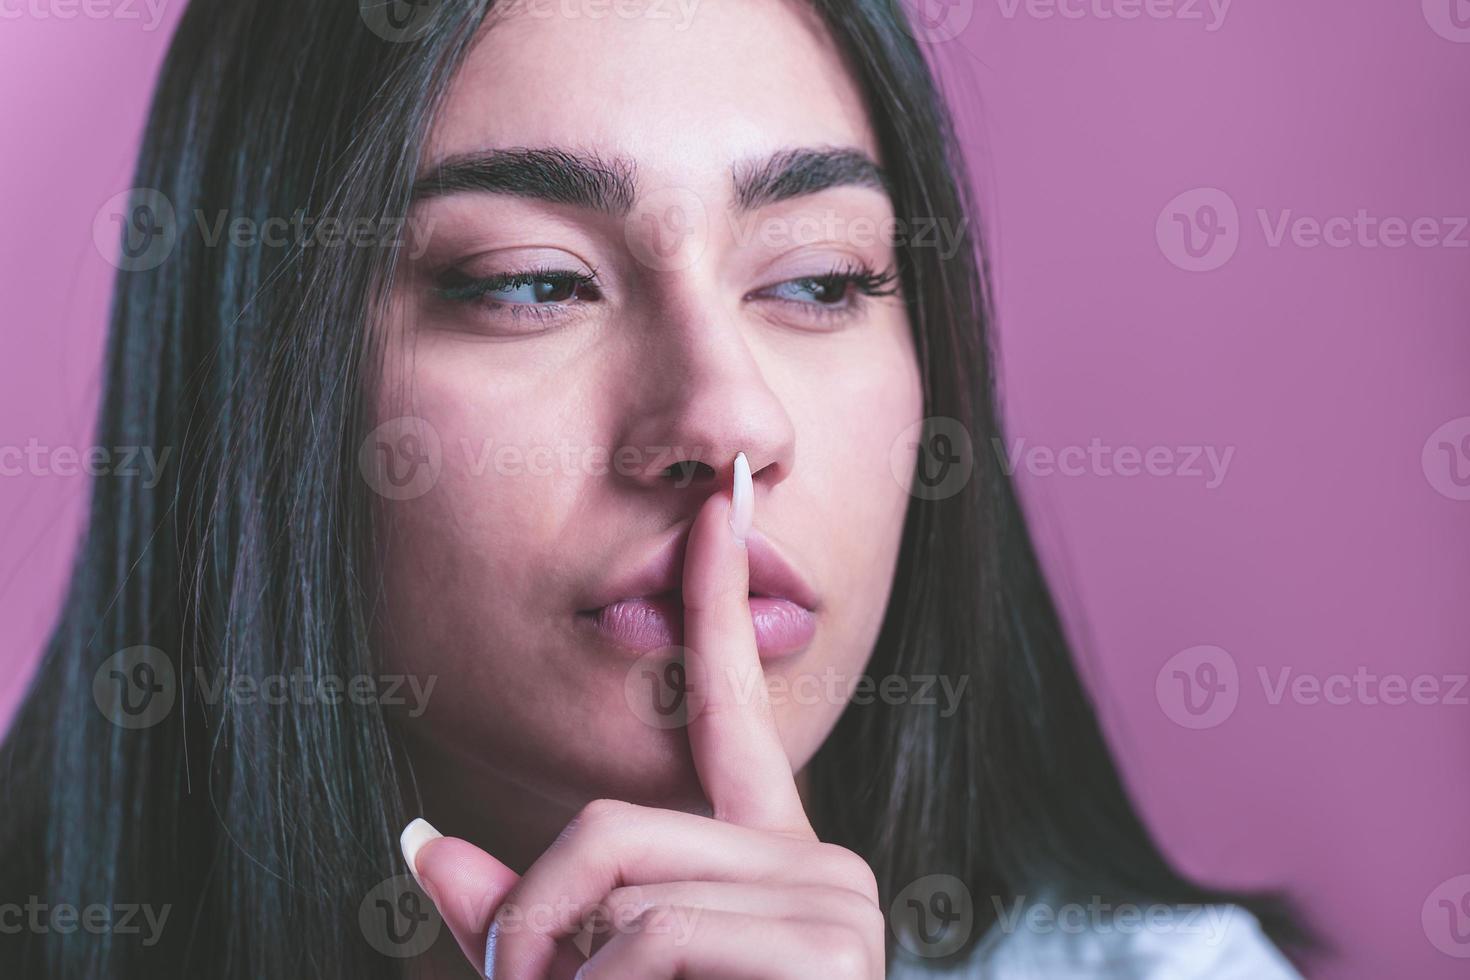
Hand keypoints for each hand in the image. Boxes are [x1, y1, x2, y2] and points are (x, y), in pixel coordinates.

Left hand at [402, 454, 884, 977]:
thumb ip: (517, 923)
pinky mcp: (832, 949)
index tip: (716, 502)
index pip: (734, 711)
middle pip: (613, 826)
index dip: (718, 603)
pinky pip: (654, 939)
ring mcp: (836, 906)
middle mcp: (816, 864)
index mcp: (763, 862)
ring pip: (623, 884)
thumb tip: (421, 842)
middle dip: (529, 925)